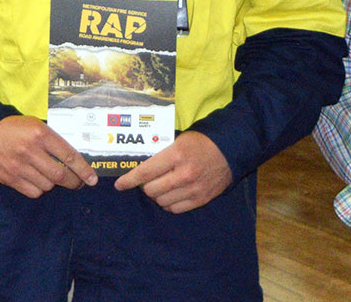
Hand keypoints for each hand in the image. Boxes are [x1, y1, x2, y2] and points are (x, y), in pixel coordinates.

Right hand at [0, 116, 96, 197]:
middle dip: (74, 182)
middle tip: (79, 183)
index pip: (68, 155)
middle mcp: (31, 151)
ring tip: (52, 177)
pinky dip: (39, 189)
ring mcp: (20, 167)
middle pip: (60, 175)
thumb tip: (74, 157)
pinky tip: (37, 181)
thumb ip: (52, 139)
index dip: (83, 169)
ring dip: (54, 184)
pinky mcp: (10, 179)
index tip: (93, 179)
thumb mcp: (34, 124)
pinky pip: (34, 192)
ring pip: (48, 186)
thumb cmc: (13, 127)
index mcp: (40, 134)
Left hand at [113, 131, 232, 212]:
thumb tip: (141, 168)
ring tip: (161, 186)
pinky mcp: (201, 200)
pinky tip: (170, 195)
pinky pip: (175, 209)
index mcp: (176, 155)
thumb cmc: (201, 142)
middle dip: (144, 186)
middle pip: (151, 190)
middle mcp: (184, 174)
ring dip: (157, 195)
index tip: (119, 185)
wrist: (230, 150)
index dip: (129, 180)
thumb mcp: (179, 141)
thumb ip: (161, 155)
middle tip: (147, 180)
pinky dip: (169, 204)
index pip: (146, 172)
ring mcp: (193, 189)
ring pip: (161, 201)